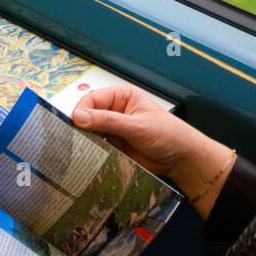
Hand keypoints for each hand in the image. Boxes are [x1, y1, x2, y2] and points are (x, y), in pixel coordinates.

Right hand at [72, 84, 234, 218]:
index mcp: (122, 96)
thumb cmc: (168, 135)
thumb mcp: (137, 126)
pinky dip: (92, 153)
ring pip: (90, 134)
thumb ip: (109, 121)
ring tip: (82, 151)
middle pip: (88, 116)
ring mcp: (114, 130)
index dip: (82, 111)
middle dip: (82, 128)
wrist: (182, 159)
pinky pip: (97, 148)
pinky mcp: (114, 147)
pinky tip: (90, 159)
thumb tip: (79, 116)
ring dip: (86, 142)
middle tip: (74, 141)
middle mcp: (115, 111)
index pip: (92, 99)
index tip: (75, 125)